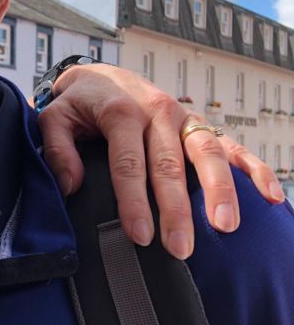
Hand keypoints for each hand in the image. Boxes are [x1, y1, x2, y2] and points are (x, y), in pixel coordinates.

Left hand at [38, 63, 284, 259]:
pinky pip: (230, 145)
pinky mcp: (199, 123)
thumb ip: (57, 149)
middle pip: (170, 166)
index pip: (128, 163)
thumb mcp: (54, 117)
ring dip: (220, 191)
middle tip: (179, 248)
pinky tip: (270, 197)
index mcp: (120, 112)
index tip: (139, 236)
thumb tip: (71, 184)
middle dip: (176, 210)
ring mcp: (183, 117)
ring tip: (225, 227)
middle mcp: (157, 112)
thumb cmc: (77, 104)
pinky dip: (252, 169)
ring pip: (207, 153)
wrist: (101, 76)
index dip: (134, 201)